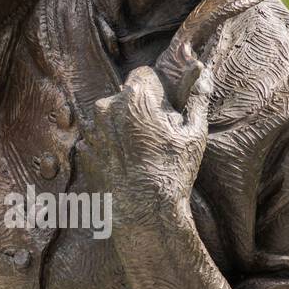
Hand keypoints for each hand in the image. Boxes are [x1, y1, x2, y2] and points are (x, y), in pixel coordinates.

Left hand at [77, 55, 211, 223]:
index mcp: (136, 96)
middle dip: (140, 107)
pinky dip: (111, 146)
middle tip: (157, 134)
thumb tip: (203, 73)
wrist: (144, 214)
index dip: (157, 89)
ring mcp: (93, 129)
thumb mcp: (194, 134)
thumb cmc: (174, 172)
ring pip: (111, 116)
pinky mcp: (85, 150)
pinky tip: (127, 164)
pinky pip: (100, 138)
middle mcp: (108, 107)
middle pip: (126, 95)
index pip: (145, 74)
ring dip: (124, 126)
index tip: (165, 108)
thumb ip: (198, 98)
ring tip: (142, 153)